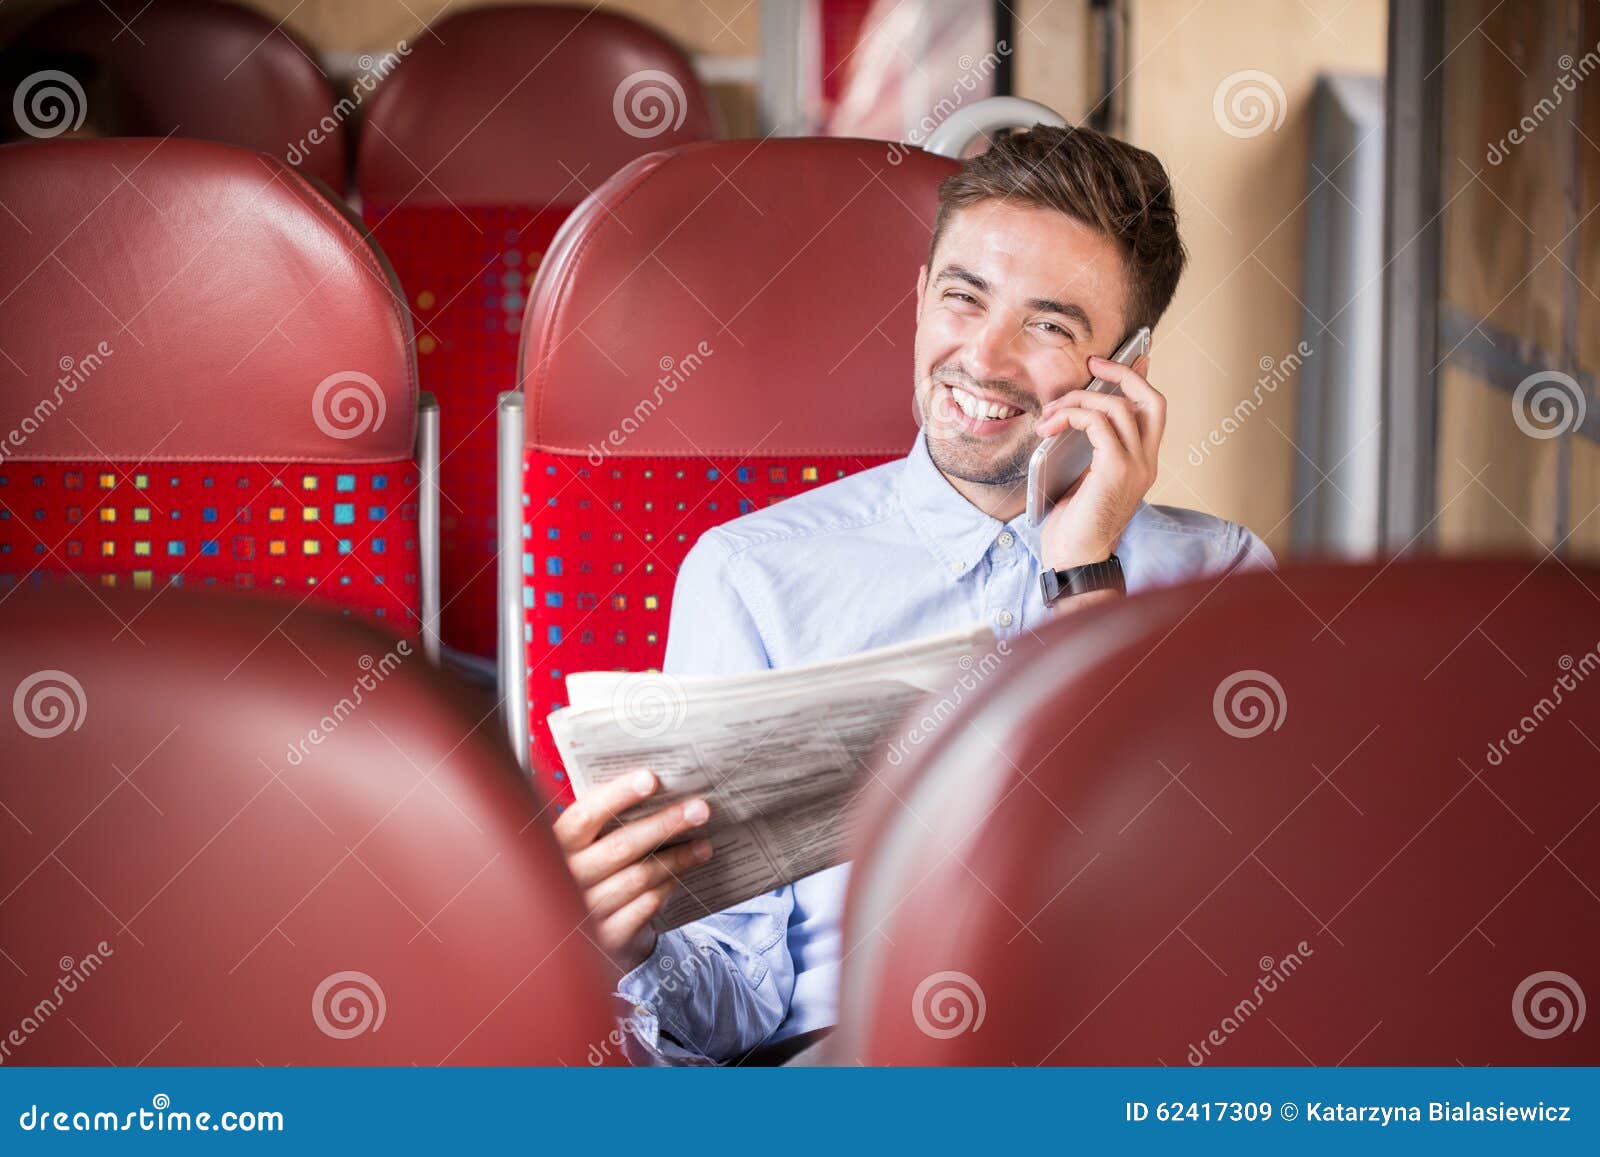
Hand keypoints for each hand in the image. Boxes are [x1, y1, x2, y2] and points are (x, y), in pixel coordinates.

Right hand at [553, 769, 712, 974]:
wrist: (586, 929)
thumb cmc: (595, 869)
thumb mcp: (590, 843)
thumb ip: (610, 819)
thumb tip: (659, 785)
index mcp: (558, 844)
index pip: (584, 815)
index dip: (617, 796)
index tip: (651, 778)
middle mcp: (566, 877)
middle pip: (621, 846)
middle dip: (665, 824)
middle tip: (700, 809)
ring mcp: (584, 909)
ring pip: (639, 877)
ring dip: (677, 859)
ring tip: (703, 845)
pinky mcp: (606, 937)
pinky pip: (644, 907)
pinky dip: (667, 888)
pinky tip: (684, 874)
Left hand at [1035, 354, 1164, 571]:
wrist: (1075, 562)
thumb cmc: (1073, 526)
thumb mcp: (1083, 478)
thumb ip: (1089, 449)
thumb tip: (1076, 416)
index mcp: (1142, 463)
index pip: (1153, 410)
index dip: (1139, 379)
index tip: (1118, 360)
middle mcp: (1147, 462)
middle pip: (1150, 399)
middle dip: (1122, 373)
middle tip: (1093, 365)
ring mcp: (1136, 466)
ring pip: (1119, 407)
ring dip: (1078, 399)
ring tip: (1049, 412)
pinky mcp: (1117, 470)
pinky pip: (1098, 423)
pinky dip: (1072, 415)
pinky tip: (1049, 426)